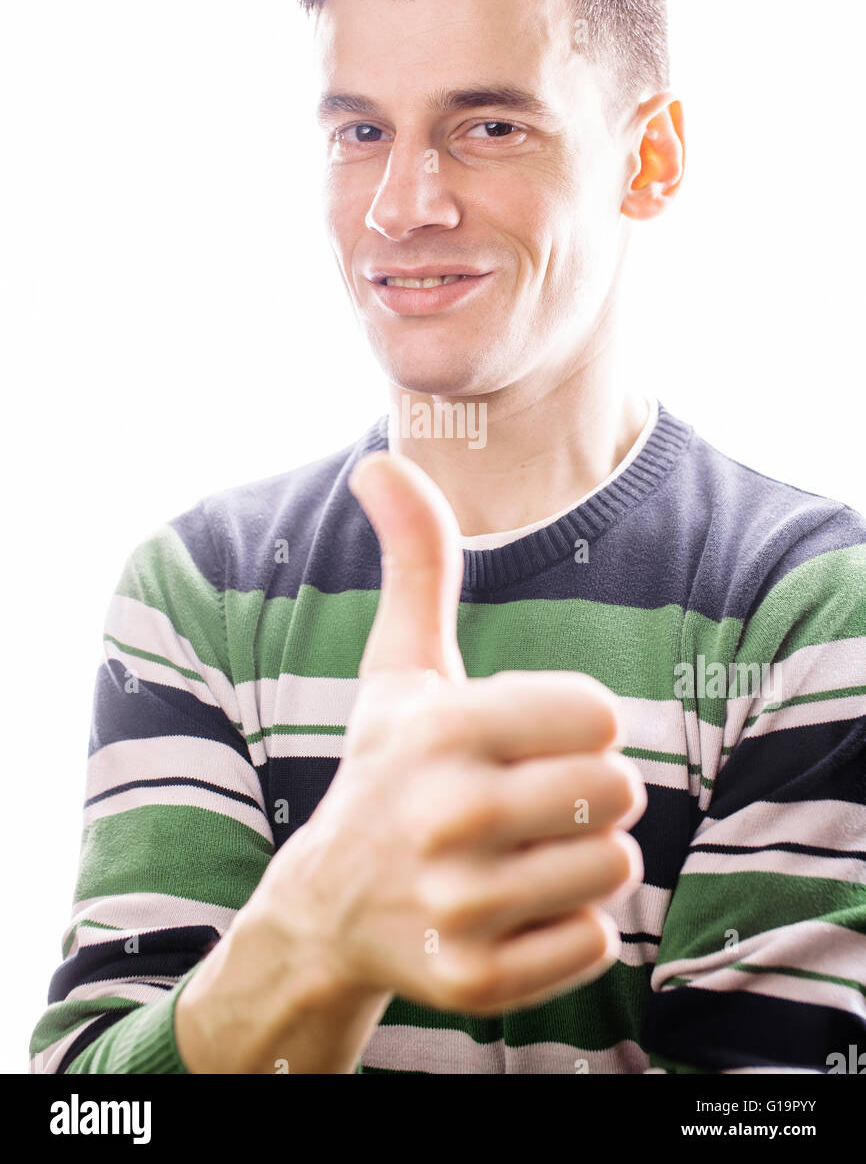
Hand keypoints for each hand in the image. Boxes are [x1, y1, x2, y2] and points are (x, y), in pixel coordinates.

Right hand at [254, 450, 646, 1015]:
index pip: (599, 715)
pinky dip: (571, 926)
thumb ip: (414, 563)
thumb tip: (382, 460)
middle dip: (590, 791)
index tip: (537, 736)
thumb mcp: (399, 669)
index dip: (580, 723)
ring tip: (522, 852)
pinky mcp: (476, 981)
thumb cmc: (384, 769)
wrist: (328, 908)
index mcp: (441, 730)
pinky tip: (515, 908)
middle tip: (534, 799)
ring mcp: (459, 906)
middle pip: (619, 792)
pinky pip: (595, 942)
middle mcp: (444, 819)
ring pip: (615, 868)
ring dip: (584, 857)